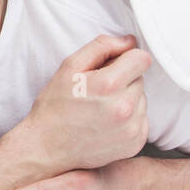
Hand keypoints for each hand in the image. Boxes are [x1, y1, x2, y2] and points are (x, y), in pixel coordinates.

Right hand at [15, 34, 150, 178]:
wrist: (46, 147)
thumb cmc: (54, 106)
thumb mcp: (68, 67)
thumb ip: (101, 47)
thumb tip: (130, 41)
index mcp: (109, 85)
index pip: (142, 58)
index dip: (126, 58)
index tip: (112, 66)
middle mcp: (125, 108)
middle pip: (140, 79)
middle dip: (123, 80)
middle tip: (97, 91)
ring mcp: (132, 128)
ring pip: (142, 100)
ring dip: (126, 99)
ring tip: (100, 109)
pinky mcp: (135, 143)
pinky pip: (142, 120)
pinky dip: (129, 119)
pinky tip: (106, 123)